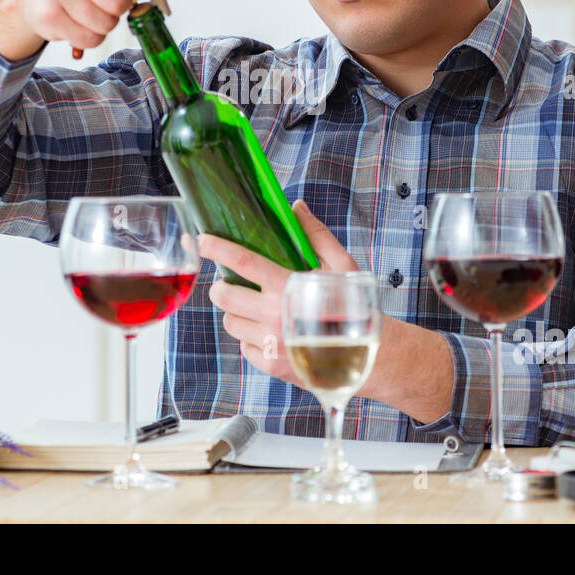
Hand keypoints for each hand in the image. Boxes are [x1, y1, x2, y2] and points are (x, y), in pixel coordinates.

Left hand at [197, 199, 358, 386]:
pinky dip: (250, 338)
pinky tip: (270, 332)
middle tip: (230, 282)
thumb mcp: (342, 266)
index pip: (243, 262)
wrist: (374, 355)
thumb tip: (296, 207)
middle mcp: (275, 317)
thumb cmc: (357, 307)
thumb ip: (316, 235)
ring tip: (255, 307)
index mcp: (290, 288)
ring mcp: (272, 344)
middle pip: (224, 296)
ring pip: (230, 323)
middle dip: (220, 286)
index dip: (217, 248)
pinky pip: (244, 348)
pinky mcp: (272, 367)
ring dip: (236, 312)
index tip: (201, 240)